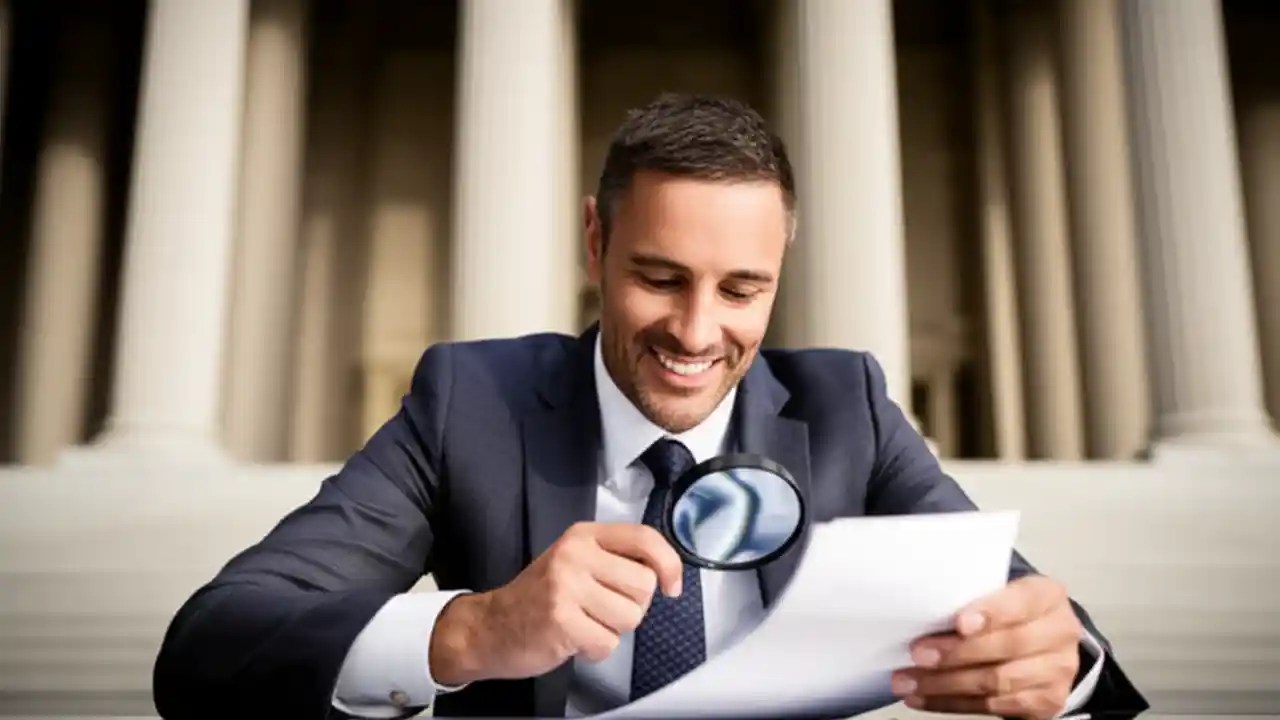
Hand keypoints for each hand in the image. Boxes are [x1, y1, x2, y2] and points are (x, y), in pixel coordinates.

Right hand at [429, 522, 682, 684]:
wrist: (490, 627)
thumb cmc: (540, 598)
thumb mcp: (576, 563)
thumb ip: (615, 560)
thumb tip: (664, 574)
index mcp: (583, 536)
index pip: (644, 538)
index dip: (668, 563)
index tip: (671, 585)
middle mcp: (574, 555)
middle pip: (643, 585)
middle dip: (631, 606)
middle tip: (601, 609)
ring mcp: (566, 586)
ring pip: (630, 617)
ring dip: (612, 630)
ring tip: (585, 623)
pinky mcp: (561, 620)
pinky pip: (608, 643)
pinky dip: (596, 650)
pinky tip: (575, 639)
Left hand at [892, 575, 1083, 718]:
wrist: (1045, 643)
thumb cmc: (1009, 612)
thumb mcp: (999, 592)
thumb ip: (972, 598)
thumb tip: (921, 614)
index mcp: (1047, 596)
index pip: (1020, 602)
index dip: (990, 613)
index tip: (959, 623)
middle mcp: (1059, 632)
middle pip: (1007, 646)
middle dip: (957, 653)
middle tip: (918, 655)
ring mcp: (1056, 671)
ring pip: (997, 681)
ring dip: (945, 684)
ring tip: (908, 682)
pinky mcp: (1045, 702)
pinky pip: (993, 707)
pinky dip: (952, 703)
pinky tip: (924, 697)